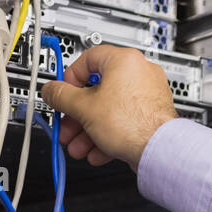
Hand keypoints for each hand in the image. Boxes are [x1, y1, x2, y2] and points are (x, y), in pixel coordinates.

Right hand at [41, 45, 177, 170]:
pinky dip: (108, 136)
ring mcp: (148, 96)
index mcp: (124, 60)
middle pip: (97, 91)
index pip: (87, 59)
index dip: (70, 79)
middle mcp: (139, 73)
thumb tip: (50, 90)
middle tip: (67, 127)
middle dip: (78, 115)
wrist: (160, 151)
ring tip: (78, 146)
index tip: (62, 94)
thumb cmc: (133, 124)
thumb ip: (62, 97)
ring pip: (109, 111)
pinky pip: (124, 122)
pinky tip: (97, 152)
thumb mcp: (84, 108)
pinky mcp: (152, 117)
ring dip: (89, 130)